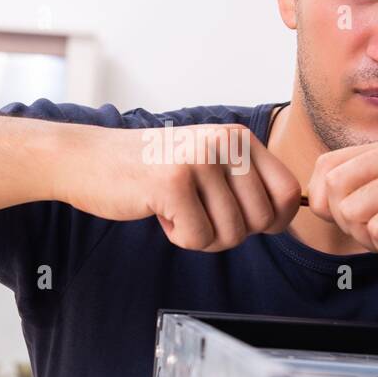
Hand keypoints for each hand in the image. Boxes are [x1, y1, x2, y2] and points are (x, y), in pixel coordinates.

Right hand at [65, 123, 300, 250]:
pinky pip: (198, 238)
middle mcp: (225, 143)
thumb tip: (285, 218)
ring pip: (230, 234)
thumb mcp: (208, 164)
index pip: (288, 192)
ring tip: (176, 210)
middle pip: (260, 221)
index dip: (274, 221)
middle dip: (230, 233)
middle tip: (197, 215)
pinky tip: (159, 211)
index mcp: (239, 138)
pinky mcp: (173, 182)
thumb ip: (246, 183)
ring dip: (201, 236)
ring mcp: (199, 160)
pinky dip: (179, 237)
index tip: (245, 223)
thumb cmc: (151, 171)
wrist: (89, 160)